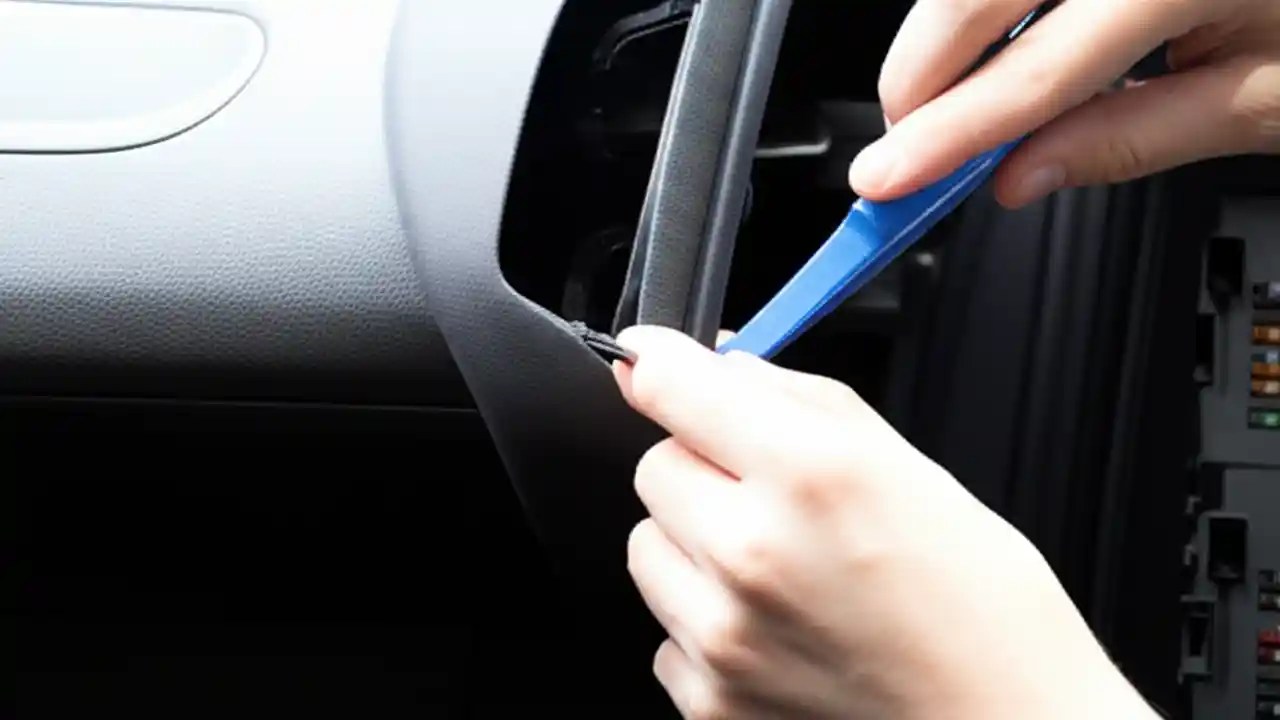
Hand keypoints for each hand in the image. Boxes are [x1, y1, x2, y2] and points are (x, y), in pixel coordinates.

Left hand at [613, 326, 1157, 719]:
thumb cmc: (979, 604)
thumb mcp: (907, 467)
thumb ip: (798, 400)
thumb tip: (718, 366)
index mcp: (812, 474)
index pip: (674, 388)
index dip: (660, 362)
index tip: (653, 359)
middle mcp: (754, 553)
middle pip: (654, 467)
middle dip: (701, 466)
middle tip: (768, 495)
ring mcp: (724, 635)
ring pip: (648, 545)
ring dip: (694, 542)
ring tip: (777, 567)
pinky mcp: (710, 699)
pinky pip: (666, 627)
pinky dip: (705, 619)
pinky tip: (775, 625)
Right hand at [850, 0, 1279, 207]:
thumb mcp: (1264, 101)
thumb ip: (1129, 139)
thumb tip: (1019, 176)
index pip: (1034, 73)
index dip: (945, 136)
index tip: (886, 180)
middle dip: (919, 74)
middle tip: (905, 144)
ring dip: (946, 32)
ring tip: (958, 100)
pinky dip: (991, 4)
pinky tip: (1005, 41)